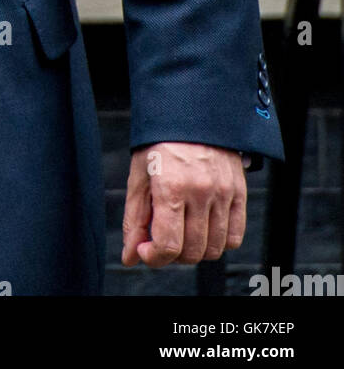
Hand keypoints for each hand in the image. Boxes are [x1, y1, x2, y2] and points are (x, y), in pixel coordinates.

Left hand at [121, 141, 245, 267]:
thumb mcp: (139, 176)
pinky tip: (203, 227)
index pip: (169, 245)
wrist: (190, 111)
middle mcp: (201, 191)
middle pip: (192, 251)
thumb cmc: (159, 142)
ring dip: (195, 250)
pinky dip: (219, 241)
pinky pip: (235, 236)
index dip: (154, 257)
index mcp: (171, 186)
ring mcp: (223, 192)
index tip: (145, 250)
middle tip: (161, 238)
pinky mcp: (239, 191)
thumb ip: (134, 219)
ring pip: (215, 248)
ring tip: (181, 231)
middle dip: (172, 255)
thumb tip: (130, 256)